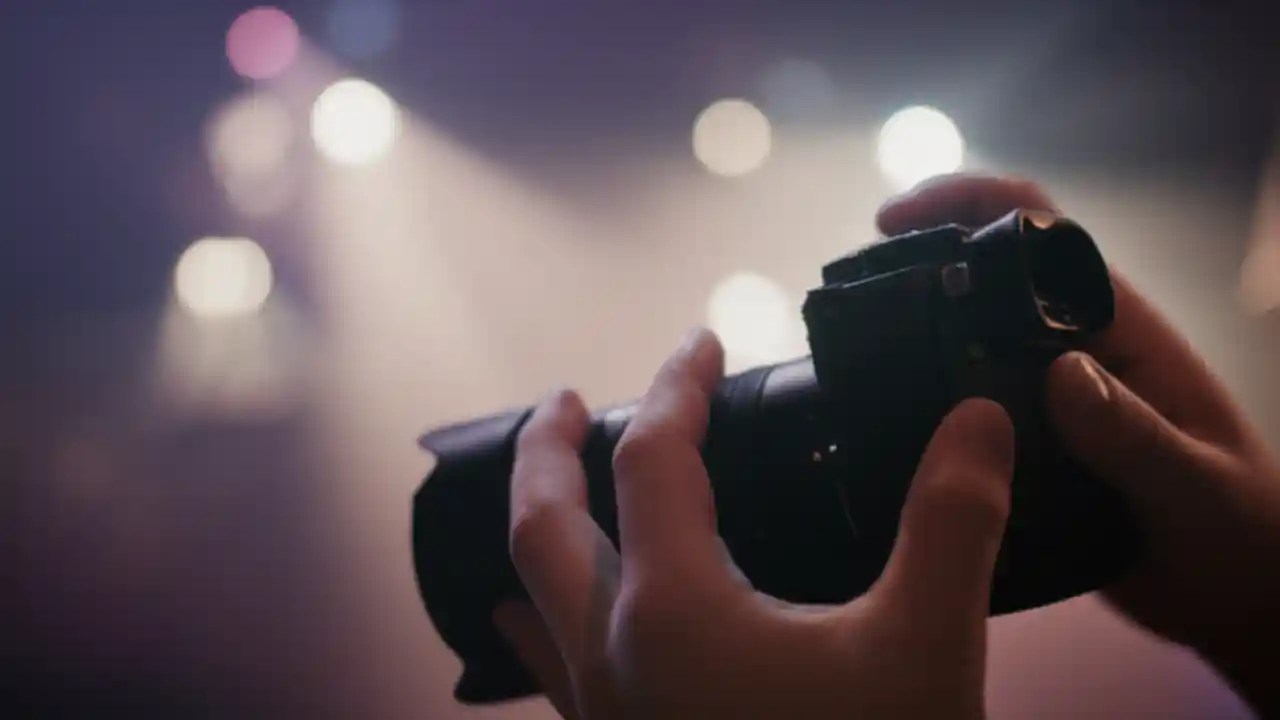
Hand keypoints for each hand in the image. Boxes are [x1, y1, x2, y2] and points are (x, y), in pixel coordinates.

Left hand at [495, 329, 1014, 718]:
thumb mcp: (925, 650)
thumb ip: (953, 523)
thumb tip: (978, 420)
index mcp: (672, 609)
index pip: (653, 457)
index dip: (677, 384)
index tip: (705, 340)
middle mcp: (611, 657)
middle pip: (541, 524)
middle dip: (544, 453)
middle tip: (560, 403)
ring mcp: (601, 718)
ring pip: (533, 604)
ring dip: (535, 538)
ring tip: (542, 507)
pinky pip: (554, 675)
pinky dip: (548, 627)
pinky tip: (567, 636)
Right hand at [878, 173, 1279, 715]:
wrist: (1236, 594)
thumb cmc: (1240, 532)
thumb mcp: (1196, 487)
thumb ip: (1136, 435)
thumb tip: (1063, 372)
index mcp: (1123, 331)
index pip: (1042, 233)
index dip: (968, 205)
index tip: (891, 222)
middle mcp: (1076, 350)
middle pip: (986, 280)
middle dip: (917, 271)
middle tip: (851, 303)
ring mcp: (1048, 398)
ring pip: (966, 347)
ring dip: (912, 345)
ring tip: (850, 370)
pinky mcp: (1028, 445)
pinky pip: (964, 411)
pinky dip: (922, 411)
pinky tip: (880, 438)